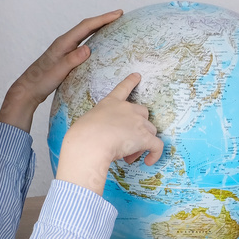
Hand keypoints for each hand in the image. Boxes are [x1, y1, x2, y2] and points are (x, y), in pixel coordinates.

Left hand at [0, 10, 121, 131]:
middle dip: (103, 19)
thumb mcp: (58, 71)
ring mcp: (65, 48)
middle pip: (86, 26)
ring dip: (98, 27)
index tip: (117, 14)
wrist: (29, 89)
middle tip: (119, 15)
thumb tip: (88, 48)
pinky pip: (82, 41)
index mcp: (63, 43)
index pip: (86, 26)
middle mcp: (64, 42)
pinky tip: (98, 41)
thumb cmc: (41, 81)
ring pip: (84, 33)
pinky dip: (93, 37)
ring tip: (112, 24)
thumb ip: (72, 59)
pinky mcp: (66, 55)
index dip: (102, 19)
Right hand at [55, 73, 163, 194]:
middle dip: (138, 128)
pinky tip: (148, 162)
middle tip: (126, 144)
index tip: (137, 76)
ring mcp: (137, 122)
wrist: (89, 143)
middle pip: (143, 114)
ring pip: (150, 131)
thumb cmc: (82, 136)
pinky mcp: (145, 137)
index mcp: (110, 103)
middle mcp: (127, 109)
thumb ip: (100, 126)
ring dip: (142, 144)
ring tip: (128, 157)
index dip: (131, 81)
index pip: (123, 88)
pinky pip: (157, 146)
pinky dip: (155, 154)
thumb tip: (103, 139)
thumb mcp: (88, 124)